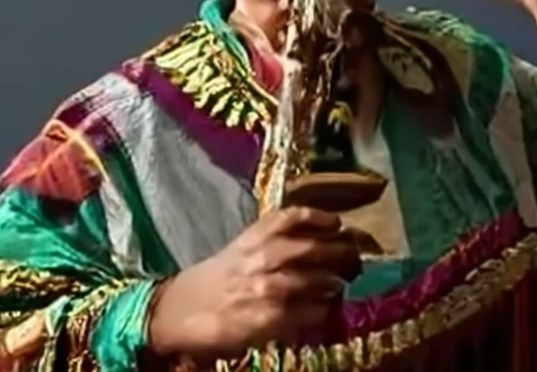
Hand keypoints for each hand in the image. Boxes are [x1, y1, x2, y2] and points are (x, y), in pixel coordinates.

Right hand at [146, 207, 361, 361]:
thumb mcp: (243, 247)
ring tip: (342, 283)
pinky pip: (306, 313)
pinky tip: (326, 310)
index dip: (319, 217)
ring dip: (333, 281)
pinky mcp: (268, 319)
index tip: (337, 223)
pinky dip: (321, 310)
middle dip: (337, 252)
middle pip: (310, 248)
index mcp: (253, 236)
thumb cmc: (219, 277)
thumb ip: (274, 241)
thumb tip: (320, 239)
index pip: (291, 217)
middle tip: (352, 256)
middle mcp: (261, 257)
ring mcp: (266, 288)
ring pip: (313, 280)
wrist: (183, 310)